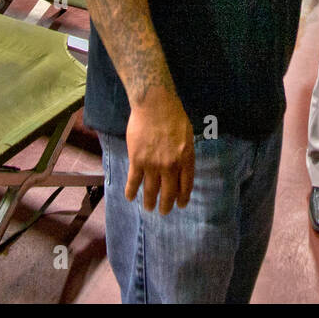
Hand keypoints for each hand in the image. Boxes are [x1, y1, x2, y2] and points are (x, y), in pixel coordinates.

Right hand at [125, 90, 194, 213]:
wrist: (155, 105)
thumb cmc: (174, 116)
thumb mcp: (188, 136)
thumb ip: (185, 154)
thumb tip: (182, 168)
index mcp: (186, 159)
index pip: (186, 185)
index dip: (183, 197)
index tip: (180, 204)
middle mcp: (171, 166)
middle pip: (169, 192)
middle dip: (166, 205)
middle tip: (163, 212)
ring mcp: (153, 164)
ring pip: (151, 190)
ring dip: (149, 202)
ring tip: (148, 208)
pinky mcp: (137, 160)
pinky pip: (134, 181)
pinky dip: (131, 191)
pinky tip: (130, 197)